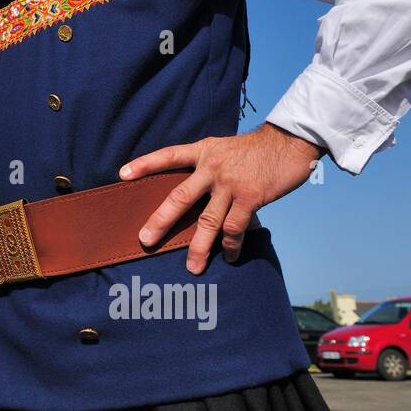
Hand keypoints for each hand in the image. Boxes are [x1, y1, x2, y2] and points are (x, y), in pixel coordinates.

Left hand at [119, 122, 323, 274]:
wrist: (288, 142)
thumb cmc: (254, 149)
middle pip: (179, 197)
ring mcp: (230, 184)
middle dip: (160, 221)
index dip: (144, 164)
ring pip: (207, 222)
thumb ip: (205, 167)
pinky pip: (235, 229)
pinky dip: (231, 247)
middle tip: (145, 240)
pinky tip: (228, 258)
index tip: (122, 175)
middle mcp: (211, 168)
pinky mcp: (250, 198)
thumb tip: (191, 194)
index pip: (167, 156)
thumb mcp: (223, 149)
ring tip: (192, 268)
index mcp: (202, 152)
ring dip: (199, 248)